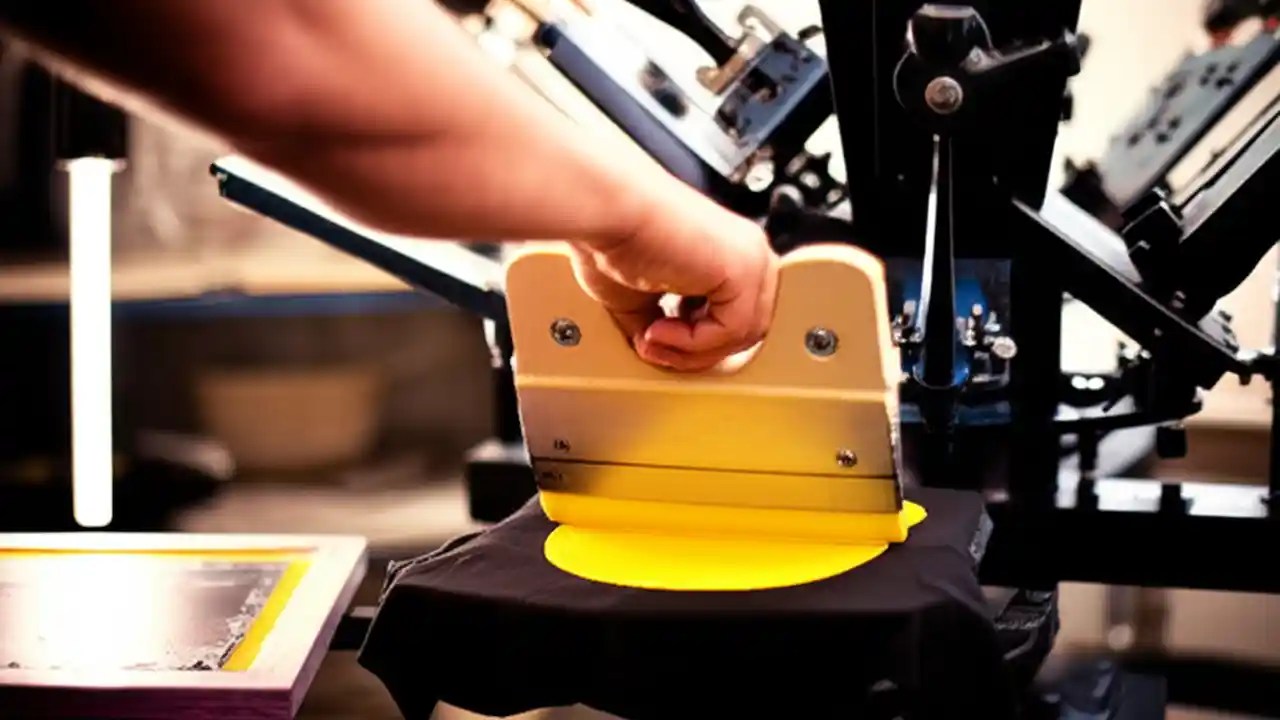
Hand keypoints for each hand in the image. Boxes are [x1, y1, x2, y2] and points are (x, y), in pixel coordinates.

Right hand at [570, 195, 779, 371]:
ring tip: (652, 337)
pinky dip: (693, 341)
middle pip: (745, 329)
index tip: (653, 341)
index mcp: (728, 252)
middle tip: (653, 347)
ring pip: (743, 335)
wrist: (608, 211)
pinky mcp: (745, 269)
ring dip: (691, 350)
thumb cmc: (614, 236)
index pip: (735, 316)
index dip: (694, 342)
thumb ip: (664, 325)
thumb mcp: (641, 298)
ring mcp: (751, 259)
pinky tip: (659, 328)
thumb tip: (663, 351)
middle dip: (696, 351)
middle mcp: (747, 252)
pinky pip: (733, 330)